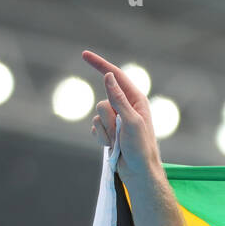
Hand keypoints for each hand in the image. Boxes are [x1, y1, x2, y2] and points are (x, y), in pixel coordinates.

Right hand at [82, 50, 161, 179]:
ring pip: (97, 115)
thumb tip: (109, 76)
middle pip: (103, 100)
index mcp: (137, 101)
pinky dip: (101, 137)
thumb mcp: (131, 121)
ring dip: (105, 130)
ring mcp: (117, 119)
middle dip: (107, 118)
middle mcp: (127, 107)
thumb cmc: (140, 147)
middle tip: (120, 132)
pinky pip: (95, 127)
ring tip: (118, 141)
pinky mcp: (109, 130)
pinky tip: (112, 146)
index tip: (84, 54)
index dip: (100, 65)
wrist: (138, 171)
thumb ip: (118, 98)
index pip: (116, 76)